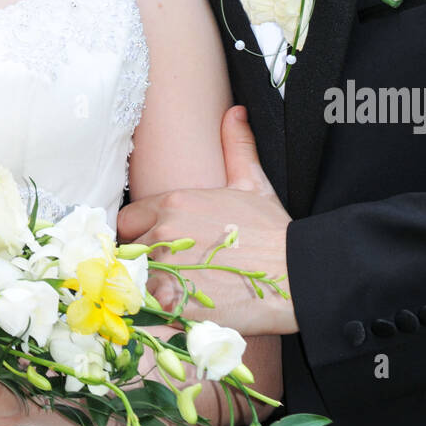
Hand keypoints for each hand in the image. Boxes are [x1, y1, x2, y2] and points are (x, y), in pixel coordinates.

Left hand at [118, 106, 298, 334]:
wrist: (297, 272)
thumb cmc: (273, 231)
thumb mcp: (253, 183)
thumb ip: (237, 147)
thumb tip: (235, 112)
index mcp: (174, 203)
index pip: (129, 221)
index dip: (140, 235)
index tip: (157, 247)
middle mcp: (164, 231)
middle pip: (128, 251)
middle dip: (143, 263)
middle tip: (168, 274)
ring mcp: (167, 267)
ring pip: (136, 281)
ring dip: (149, 289)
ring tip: (175, 295)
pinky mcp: (174, 302)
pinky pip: (147, 308)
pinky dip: (158, 313)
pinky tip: (178, 312)